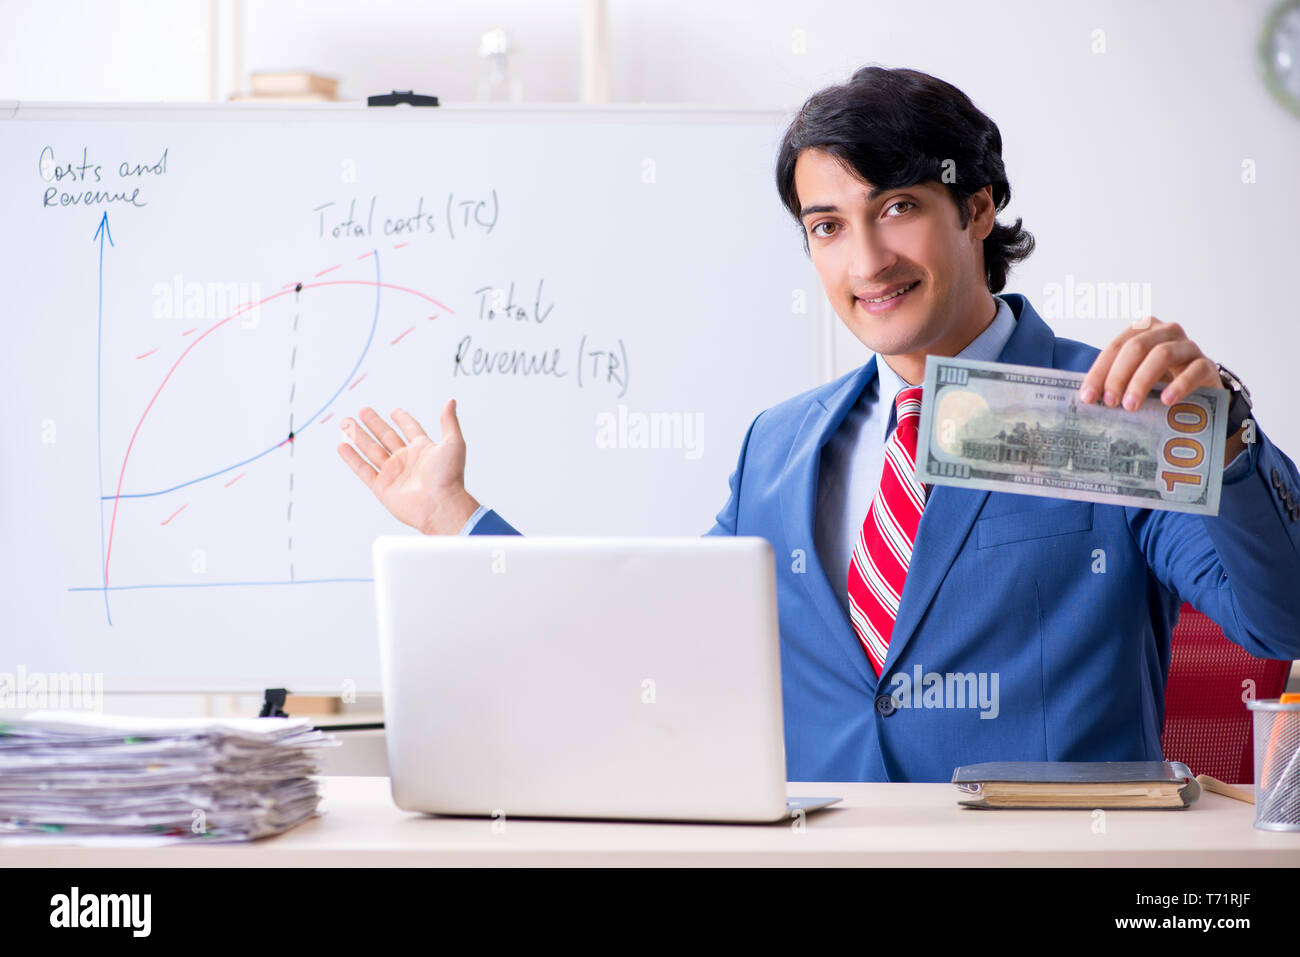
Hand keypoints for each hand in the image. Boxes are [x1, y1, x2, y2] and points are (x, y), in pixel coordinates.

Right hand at [336, 400, 480, 534]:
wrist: (440, 505)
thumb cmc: (450, 477)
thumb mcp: (453, 443)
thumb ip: (449, 422)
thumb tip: (451, 402)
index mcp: (423, 449)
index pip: (410, 429)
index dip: (403, 419)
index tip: (394, 410)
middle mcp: (407, 460)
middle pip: (386, 437)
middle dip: (374, 423)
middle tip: (363, 411)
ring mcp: (393, 473)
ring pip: (371, 450)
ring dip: (358, 436)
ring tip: (346, 422)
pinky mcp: (382, 487)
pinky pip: (363, 470)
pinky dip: (352, 458)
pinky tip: (343, 446)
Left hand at [1078, 316, 1243, 462]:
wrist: (1200, 387)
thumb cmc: (1161, 379)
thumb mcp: (1135, 376)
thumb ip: (1115, 380)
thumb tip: (1087, 399)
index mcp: (1142, 330)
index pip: (1115, 347)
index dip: (1099, 372)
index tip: (1088, 397)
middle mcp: (1165, 332)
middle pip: (1136, 347)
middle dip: (1118, 376)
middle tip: (1110, 402)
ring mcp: (1187, 346)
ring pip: (1162, 355)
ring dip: (1142, 381)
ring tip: (1131, 405)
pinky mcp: (1206, 364)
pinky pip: (1193, 370)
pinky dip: (1178, 385)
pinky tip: (1166, 400)